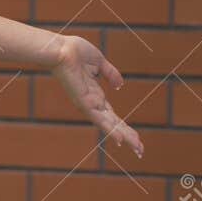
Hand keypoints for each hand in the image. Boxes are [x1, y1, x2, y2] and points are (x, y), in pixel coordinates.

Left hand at [52, 35, 143, 158]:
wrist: (60, 49)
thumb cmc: (74, 52)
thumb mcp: (99, 62)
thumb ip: (110, 74)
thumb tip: (120, 85)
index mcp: (95, 95)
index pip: (113, 116)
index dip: (124, 127)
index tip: (136, 138)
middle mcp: (92, 104)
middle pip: (114, 124)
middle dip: (128, 136)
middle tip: (140, 151)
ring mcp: (88, 105)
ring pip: (109, 125)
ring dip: (124, 136)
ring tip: (137, 148)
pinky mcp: (84, 102)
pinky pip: (99, 118)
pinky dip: (110, 130)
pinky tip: (120, 140)